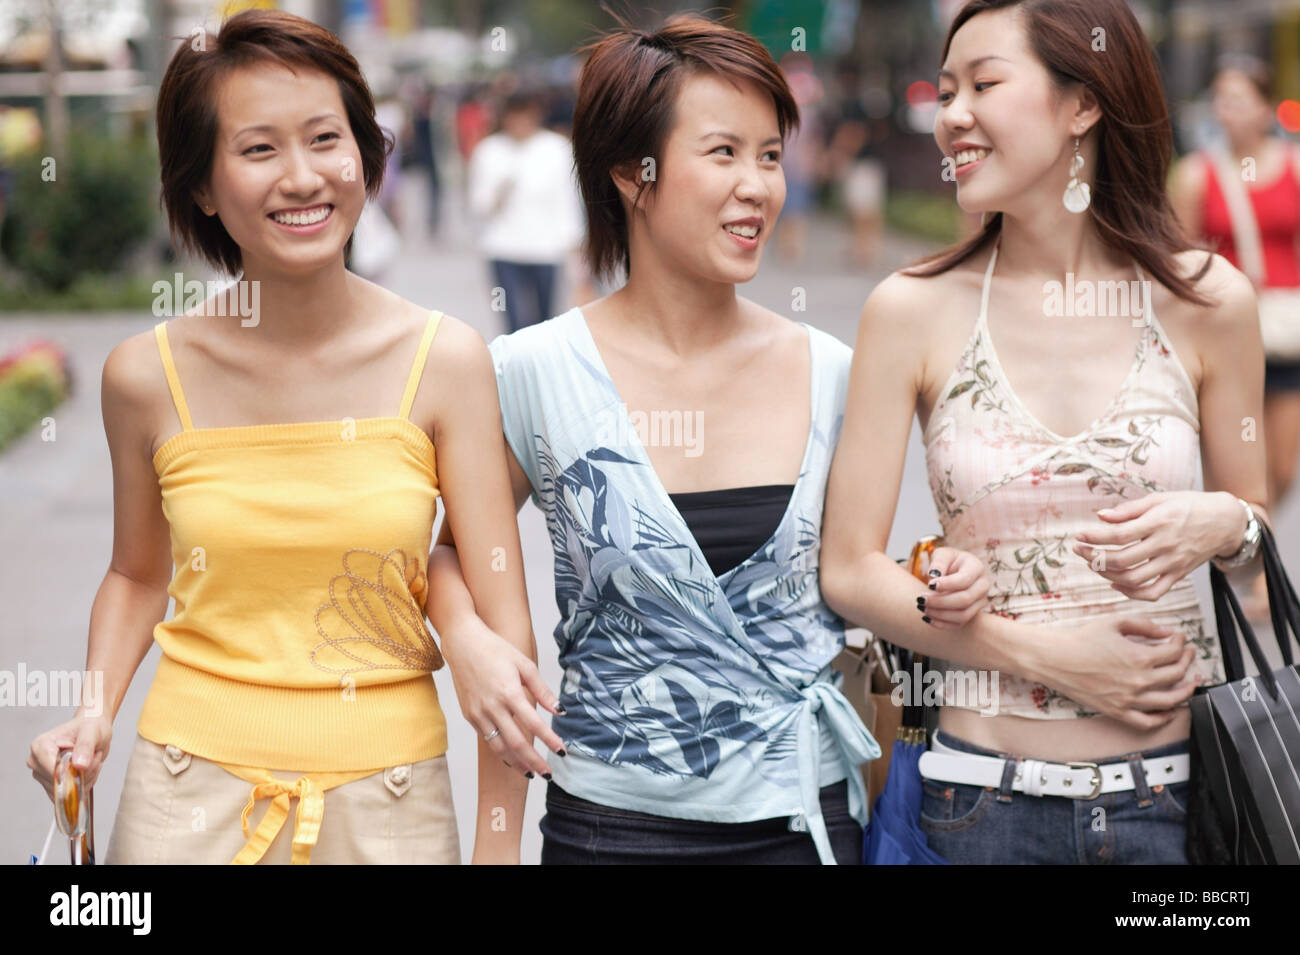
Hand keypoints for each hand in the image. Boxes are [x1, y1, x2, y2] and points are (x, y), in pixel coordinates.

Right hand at [28, 714, 112, 801]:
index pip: (52, 770)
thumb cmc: (89, 726)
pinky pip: (69, 794)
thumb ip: (85, 746)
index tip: (89, 760)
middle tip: (95, 756)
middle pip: (60, 782)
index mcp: (40, 746)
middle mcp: (37, 762)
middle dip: (84, 773)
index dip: (73, 771)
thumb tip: (79, 765)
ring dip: (86, 778)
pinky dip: (84, 784)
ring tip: (92, 760)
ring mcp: (42, 775)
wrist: (92, 730)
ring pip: (66, 790)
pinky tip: (88, 769)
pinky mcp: (51, 784)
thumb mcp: (92, 732)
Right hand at [440, 614, 564, 778]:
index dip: (550, 741)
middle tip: (548, 774)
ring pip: (499, 747)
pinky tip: (511, 757)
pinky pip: (487, 739)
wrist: (463, 643)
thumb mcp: (524, 664)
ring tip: (531, 773)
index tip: (562, 752)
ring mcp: (478, 713)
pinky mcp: (469, 715)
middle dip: (534, 761)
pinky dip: (500, 751)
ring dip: (516, 763)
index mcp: (510, 693)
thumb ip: (542, 690)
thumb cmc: (496, 650)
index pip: (535, 724)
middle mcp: (493, 707)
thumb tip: (559, 710)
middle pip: (517, 743)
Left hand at [918, 546, 991, 628]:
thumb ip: (939, 562)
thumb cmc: (948, 561)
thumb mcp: (943, 554)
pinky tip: (926, 618)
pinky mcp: (973, 613)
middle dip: (940, 602)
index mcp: (976, 567)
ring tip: (921, 607)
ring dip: (940, 614)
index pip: (965, 580)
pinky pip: (959, 624)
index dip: (947, 584)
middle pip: (965, 600)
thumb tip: (933, 575)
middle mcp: (982, 586)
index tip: (929, 585)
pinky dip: (942, 624)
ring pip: (963, 615)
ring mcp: (980, 601)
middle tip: (920, 599)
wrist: (955, 570)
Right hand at [1030, 616, 1198, 728]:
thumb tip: (1166, 632)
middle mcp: (1138, 681)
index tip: (1179, 638)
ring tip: (1190, 684)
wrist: (1054, 659)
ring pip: (1170, 701)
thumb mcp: (1114, 623)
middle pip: (1176, 675)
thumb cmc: (1080, 639)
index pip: (1174, 652)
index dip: (1181, 643)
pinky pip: (1147, 722)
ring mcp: (1129, 699)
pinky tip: (1169, 711)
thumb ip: (1144, 625)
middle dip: (1187, 661)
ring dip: (1186, 691)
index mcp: (1139, 657)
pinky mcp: (1117, 711)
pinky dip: (1163, 718)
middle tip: (1188, 655)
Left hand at [1072, 491, 1247, 600]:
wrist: (1225, 522)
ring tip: (1094, 565)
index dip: (1095, 537)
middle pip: (1122, 559)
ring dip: (1108, 575)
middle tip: (1080, 551)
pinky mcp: (1178, 575)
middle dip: (1095, 557)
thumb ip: (1129, 509)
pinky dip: (1131, 594)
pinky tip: (1115, 584)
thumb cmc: (1189, 505)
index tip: (1079, 536)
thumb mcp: (1160, 499)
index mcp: (1159, 522)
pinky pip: (1153, 593)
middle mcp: (1166, 544)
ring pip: (1134, 579)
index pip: (1120, 534)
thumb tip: (1100, 515)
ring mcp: (1173, 563)